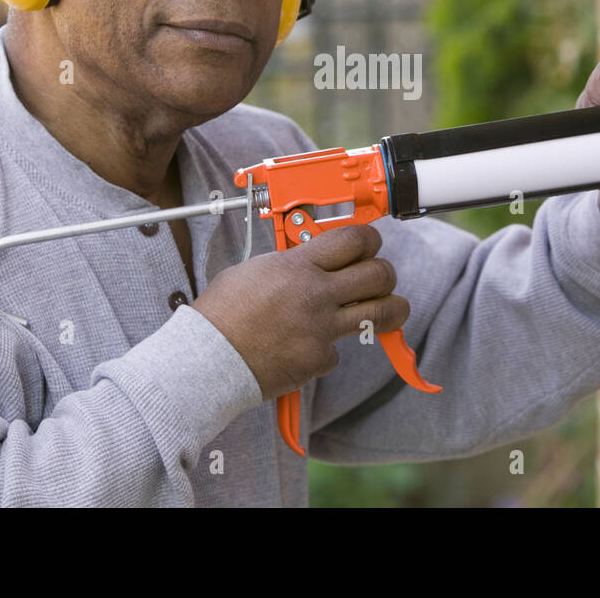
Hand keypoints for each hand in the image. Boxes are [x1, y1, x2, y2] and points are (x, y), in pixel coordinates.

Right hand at [192, 224, 408, 399]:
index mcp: (298, 265)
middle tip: (380, 278)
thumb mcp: (253, 270)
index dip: (370, 239)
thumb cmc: (221, 313)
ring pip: (381, 313)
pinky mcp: (319, 359)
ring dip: (390, 309)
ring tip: (389, 309)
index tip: (369, 245)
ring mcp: (322, 329)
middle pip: (379, 274)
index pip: (354, 239)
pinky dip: (327, 349)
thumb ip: (288, 264)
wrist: (208, 358)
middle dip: (385, 274)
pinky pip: (338, 351)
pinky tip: (306, 347)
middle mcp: (316, 294)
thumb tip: (308, 261)